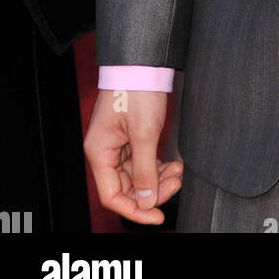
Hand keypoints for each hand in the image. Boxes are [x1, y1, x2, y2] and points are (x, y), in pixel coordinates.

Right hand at [84, 89, 183, 224]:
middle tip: (176, 182)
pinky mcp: (130, 137)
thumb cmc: (137, 90)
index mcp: (100, 152)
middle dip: (153, 190)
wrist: (143, 62)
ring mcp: (118, 144)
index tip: (157, 215)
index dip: (135, 209)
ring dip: (159, 177)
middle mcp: (105, 151)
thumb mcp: (144, 133)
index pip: (113, 195)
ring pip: (137, 175)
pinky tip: (173, 164)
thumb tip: (147, 200)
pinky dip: (158, 166)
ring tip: (178, 171)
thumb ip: (145, 170)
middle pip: (127, 187)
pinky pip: (142, 162)